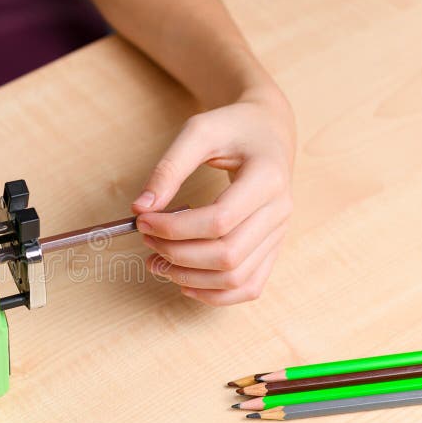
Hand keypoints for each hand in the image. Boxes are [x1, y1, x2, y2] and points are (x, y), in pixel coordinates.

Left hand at [132, 90, 294, 304]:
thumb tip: (140, 208)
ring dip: (190, 278)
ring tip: (157, 262)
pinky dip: (215, 294)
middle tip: (147, 239)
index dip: (175, 228)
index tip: (142, 220)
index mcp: (268, 178)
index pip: (219, 221)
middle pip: (227, 255)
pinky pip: (248, 287)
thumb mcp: (199, 131)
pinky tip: (184, 282)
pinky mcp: (272, 248)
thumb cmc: (233, 128)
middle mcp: (280, 211)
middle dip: (178, 254)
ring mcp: (279, 234)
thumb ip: (169, 168)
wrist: (269, 131)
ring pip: (236, 278)